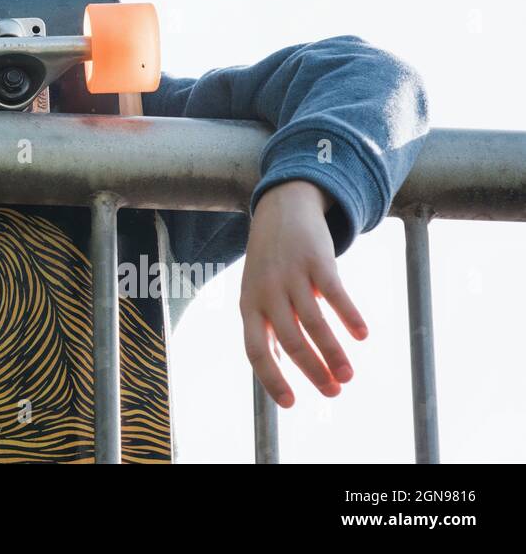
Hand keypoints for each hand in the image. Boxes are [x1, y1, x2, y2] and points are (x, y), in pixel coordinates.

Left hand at [240, 180, 368, 407]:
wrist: (280, 208)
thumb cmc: (270, 261)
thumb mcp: (258, 291)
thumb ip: (267, 324)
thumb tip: (279, 366)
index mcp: (250, 305)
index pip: (256, 350)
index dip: (272, 378)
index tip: (291, 403)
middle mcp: (267, 292)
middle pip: (291, 341)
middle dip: (313, 372)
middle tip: (334, 392)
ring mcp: (291, 275)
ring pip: (314, 323)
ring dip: (334, 353)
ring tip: (350, 375)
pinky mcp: (316, 260)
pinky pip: (335, 294)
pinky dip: (349, 317)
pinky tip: (362, 335)